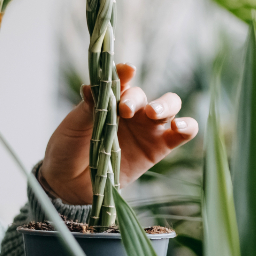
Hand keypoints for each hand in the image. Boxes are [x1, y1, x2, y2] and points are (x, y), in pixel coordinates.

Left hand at [41, 64, 198, 204]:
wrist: (68, 183)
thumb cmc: (68, 148)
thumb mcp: (73, 126)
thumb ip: (88, 107)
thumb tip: (91, 87)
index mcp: (110, 100)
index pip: (121, 81)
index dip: (124, 74)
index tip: (125, 72)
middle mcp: (131, 112)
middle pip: (145, 96)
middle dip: (138, 98)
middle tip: (125, 109)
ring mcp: (146, 130)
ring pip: (169, 108)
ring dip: (165, 106)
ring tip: (153, 113)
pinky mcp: (157, 149)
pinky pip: (180, 135)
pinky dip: (187, 126)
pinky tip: (179, 126)